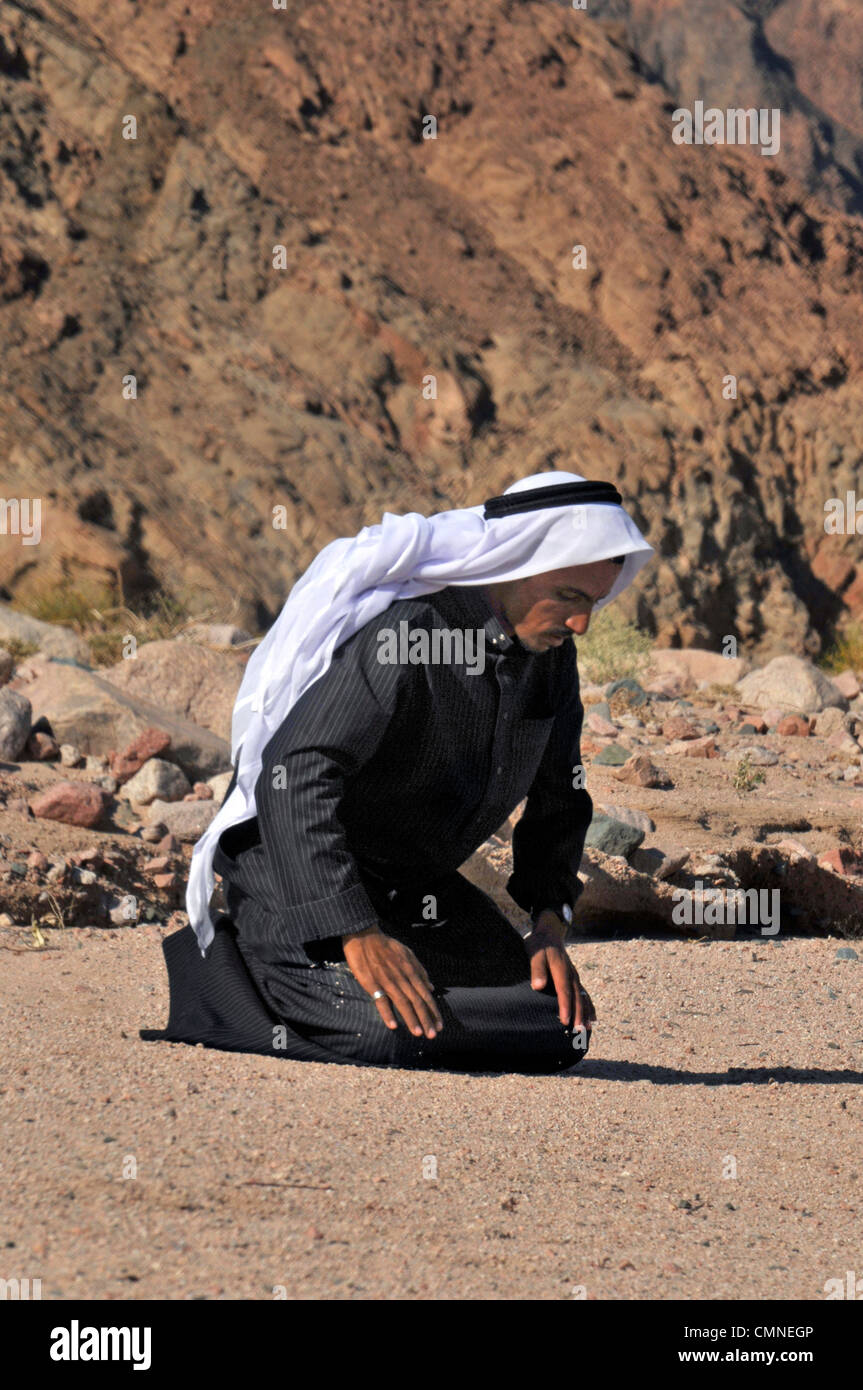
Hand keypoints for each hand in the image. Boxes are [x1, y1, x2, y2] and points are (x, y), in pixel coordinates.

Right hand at [343, 925, 442, 1039]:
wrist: (365, 936)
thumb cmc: (387, 946)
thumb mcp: (408, 953)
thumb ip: (420, 970)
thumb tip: (432, 987)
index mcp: (411, 971)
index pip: (425, 994)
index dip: (433, 1010)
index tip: (439, 1025)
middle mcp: (402, 977)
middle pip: (417, 1001)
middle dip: (426, 1019)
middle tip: (432, 1035)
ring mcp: (387, 981)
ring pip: (402, 1003)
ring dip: (411, 1019)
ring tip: (418, 1034)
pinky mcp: (372, 983)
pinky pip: (380, 1000)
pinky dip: (387, 1013)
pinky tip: (393, 1025)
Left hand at [524, 910, 595, 1033]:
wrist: (549, 933)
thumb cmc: (540, 945)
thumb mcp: (535, 953)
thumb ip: (537, 969)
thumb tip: (538, 986)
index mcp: (561, 969)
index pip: (564, 991)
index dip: (564, 1006)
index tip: (565, 1020)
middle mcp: (571, 974)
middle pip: (576, 997)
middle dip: (578, 1014)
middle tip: (579, 1031)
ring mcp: (575, 976)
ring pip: (583, 997)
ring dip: (586, 1013)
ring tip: (587, 1028)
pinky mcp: (575, 978)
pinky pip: (584, 994)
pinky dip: (589, 1006)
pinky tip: (593, 1018)